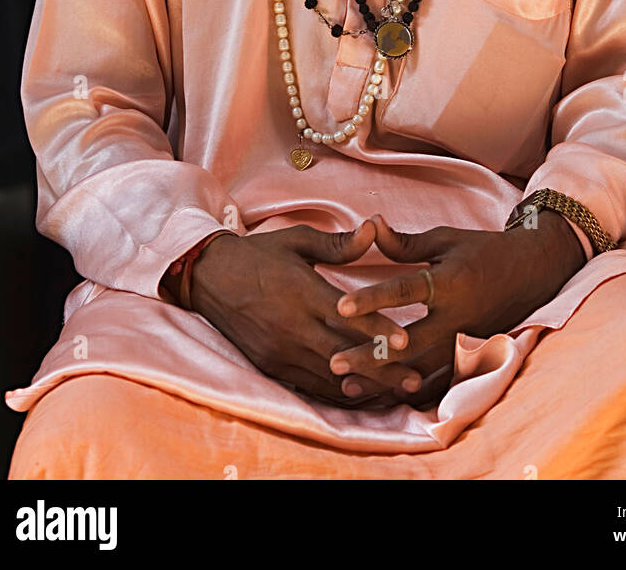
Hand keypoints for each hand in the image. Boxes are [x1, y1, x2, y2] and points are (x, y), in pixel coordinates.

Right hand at [188, 221, 427, 408]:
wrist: (209, 278)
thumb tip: (373, 230)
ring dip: (364, 386)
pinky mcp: (271, 366)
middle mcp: (293, 326)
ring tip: (396, 393)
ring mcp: (281, 350)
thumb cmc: (259, 254)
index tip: (405, 341)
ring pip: (329, 376)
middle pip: (345, 354)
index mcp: (302, 291)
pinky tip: (360, 395)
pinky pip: (309, 386)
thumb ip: (338, 244)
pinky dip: (336, 393)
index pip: (346, 316)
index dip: (377, 330)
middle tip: (415, 379)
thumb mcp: (297, 241)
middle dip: (381, 369)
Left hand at [327, 211, 585, 405]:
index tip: (340, 307)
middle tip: (334, 361)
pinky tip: (382, 396)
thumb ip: (405, 242)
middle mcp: (458, 317)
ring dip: (384, 380)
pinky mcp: (471, 358)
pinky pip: (438, 382)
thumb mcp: (446, 240)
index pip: (405, 290)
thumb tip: (370, 224)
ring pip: (420, 370)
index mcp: (451, 281)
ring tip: (348, 386)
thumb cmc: (484, 251)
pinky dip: (409, 390)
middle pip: (409, 343)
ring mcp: (466, 342)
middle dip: (371, 355)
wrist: (533, 273)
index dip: (372, 298)